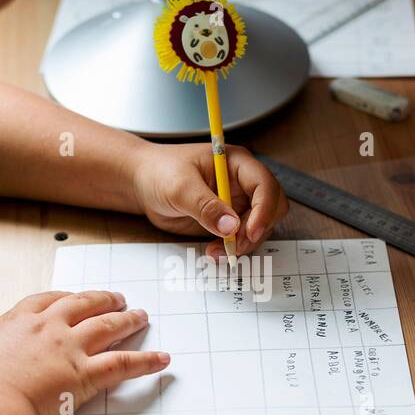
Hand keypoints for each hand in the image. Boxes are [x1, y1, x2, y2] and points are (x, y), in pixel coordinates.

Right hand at [0, 290, 169, 414]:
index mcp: (18, 321)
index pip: (46, 300)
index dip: (63, 297)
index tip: (72, 298)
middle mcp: (49, 328)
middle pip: (84, 304)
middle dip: (103, 299)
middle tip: (118, 298)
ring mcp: (71, 349)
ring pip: (109, 327)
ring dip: (128, 320)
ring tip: (141, 316)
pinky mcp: (87, 375)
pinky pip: (125, 364)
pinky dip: (147, 360)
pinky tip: (162, 359)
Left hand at [132, 142, 288, 259]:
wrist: (143, 183)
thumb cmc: (160, 172)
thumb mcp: (180, 187)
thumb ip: (205, 206)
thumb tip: (231, 226)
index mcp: (236, 163)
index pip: (265, 184)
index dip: (264, 209)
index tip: (249, 231)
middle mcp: (243, 183)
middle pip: (272, 207)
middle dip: (256, 229)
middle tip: (233, 245)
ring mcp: (237, 202)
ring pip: (259, 227)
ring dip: (243, 243)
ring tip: (216, 251)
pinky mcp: (228, 221)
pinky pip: (242, 238)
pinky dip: (233, 248)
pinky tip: (214, 251)